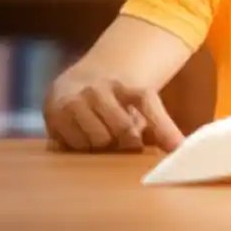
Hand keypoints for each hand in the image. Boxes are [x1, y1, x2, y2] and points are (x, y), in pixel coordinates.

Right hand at [44, 77, 184, 152]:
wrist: (78, 80)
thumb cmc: (117, 101)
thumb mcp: (139, 104)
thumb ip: (158, 125)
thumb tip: (179, 149)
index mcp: (125, 84)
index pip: (147, 102)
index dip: (164, 127)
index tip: (179, 149)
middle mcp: (98, 89)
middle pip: (122, 130)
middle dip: (127, 143)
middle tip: (125, 142)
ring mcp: (73, 100)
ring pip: (97, 142)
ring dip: (103, 146)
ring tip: (102, 136)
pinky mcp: (52, 114)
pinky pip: (73, 146)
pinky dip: (81, 148)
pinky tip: (82, 138)